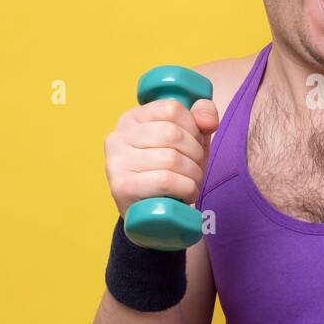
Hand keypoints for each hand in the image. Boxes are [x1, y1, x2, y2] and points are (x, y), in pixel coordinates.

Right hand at [104, 97, 219, 220]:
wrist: (151, 214)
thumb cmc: (171, 170)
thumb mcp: (190, 139)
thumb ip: (202, 117)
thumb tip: (208, 121)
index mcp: (133, 118)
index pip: (171, 108)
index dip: (193, 127)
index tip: (194, 144)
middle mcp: (118, 136)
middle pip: (172, 134)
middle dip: (195, 154)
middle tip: (195, 168)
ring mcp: (116, 162)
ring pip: (171, 159)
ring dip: (193, 174)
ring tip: (191, 182)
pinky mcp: (121, 187)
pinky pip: (165, 181)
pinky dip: (186, 188)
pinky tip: (186, 194)